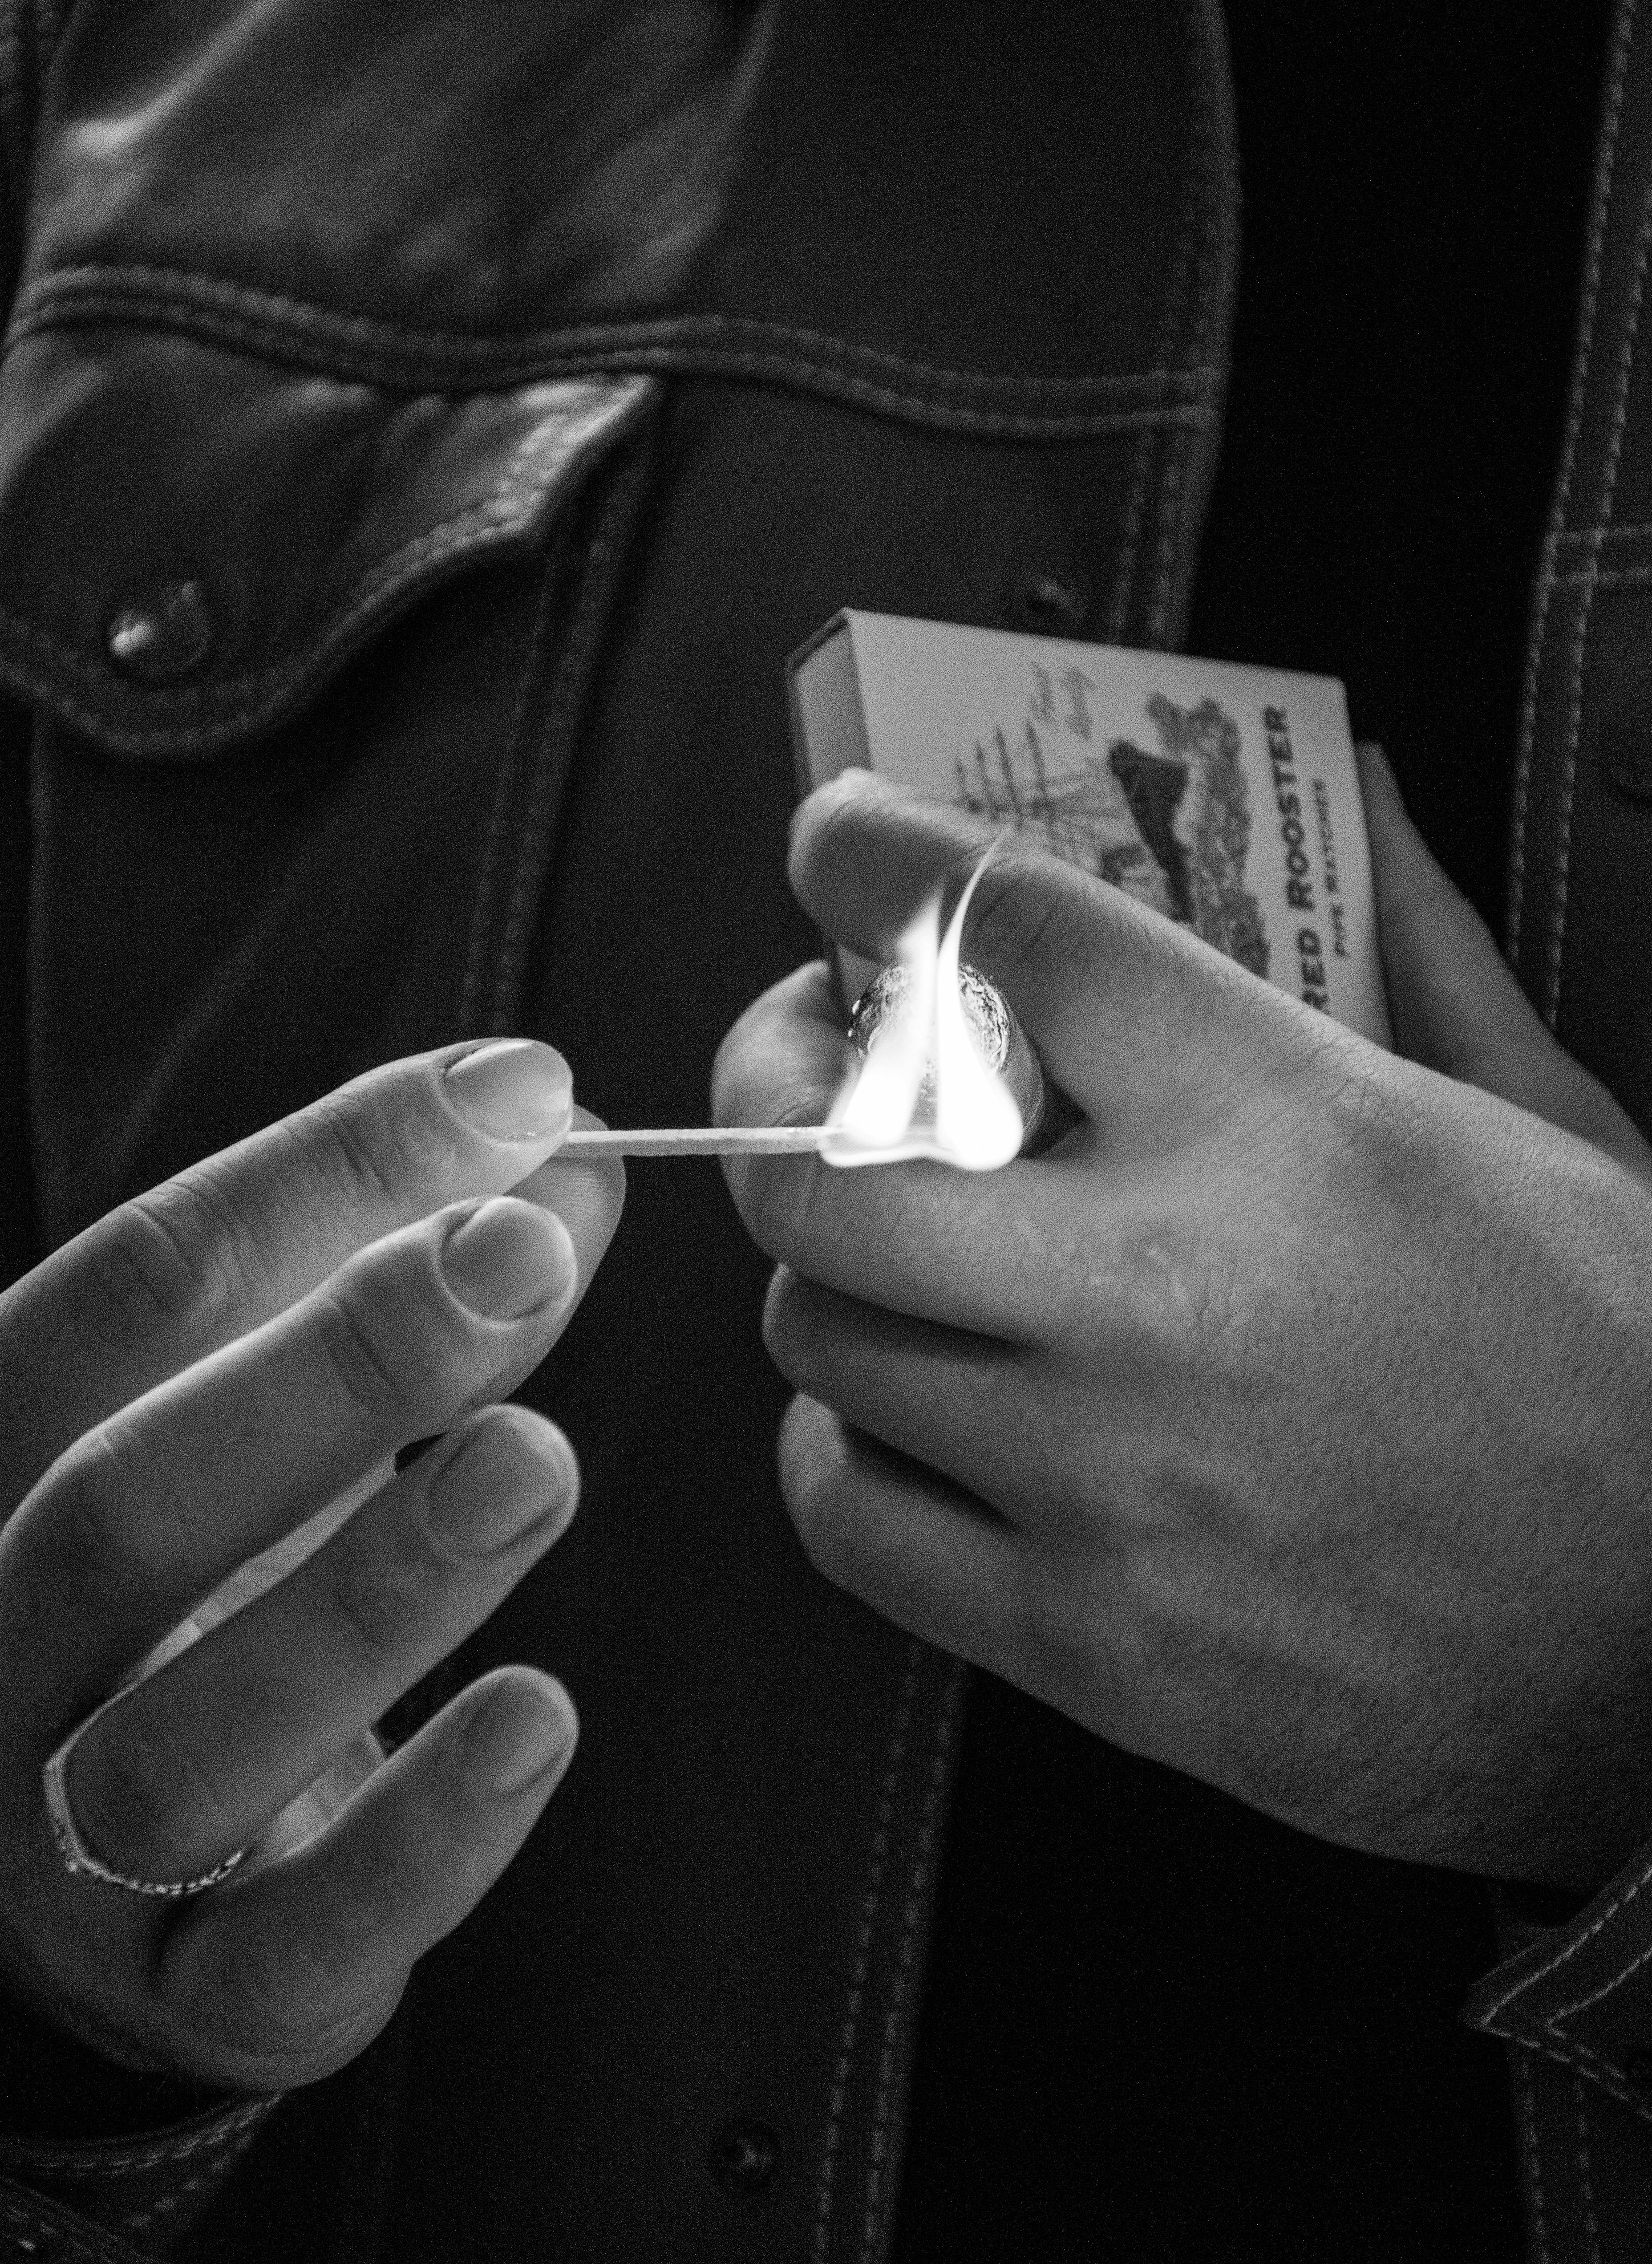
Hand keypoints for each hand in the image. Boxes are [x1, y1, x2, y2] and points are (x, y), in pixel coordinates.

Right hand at [0, 1041, 622, 2088]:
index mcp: (0, 1458)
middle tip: (521, 1259)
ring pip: (185, 1736)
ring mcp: (56, 1847)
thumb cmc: (196, 1573)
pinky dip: (420, 1840)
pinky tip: (538, 1722)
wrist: (87, 1858)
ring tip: (536, 1463)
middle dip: (331, 1369)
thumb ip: (394, 1280)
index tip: (521, 1093)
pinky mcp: (185, 1993)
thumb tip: (556, 1156)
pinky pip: (287, 1942)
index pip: (134, 1286)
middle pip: (125, 1504)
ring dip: (372, 1590)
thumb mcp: (263, 1408)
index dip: (326, 1174)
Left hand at [714, 757, 1651, 1893]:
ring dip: (832, 1274)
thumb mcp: (1557, 1131)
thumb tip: (1365, 806)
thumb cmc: (1627, 1384)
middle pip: (821, 1159)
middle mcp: (1162, 1289)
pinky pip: (847, 1518)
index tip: (835, 844)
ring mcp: (1107, 1479)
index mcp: (1284, 1125)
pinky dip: (846, 1449)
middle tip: (808, 1072)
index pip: (1005, 932)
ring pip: (817, 1334)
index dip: (872, 859)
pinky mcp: (1087, 1640)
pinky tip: (914, 1423)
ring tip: (897, 1259)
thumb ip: (1429, 953)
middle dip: (771, 1084)